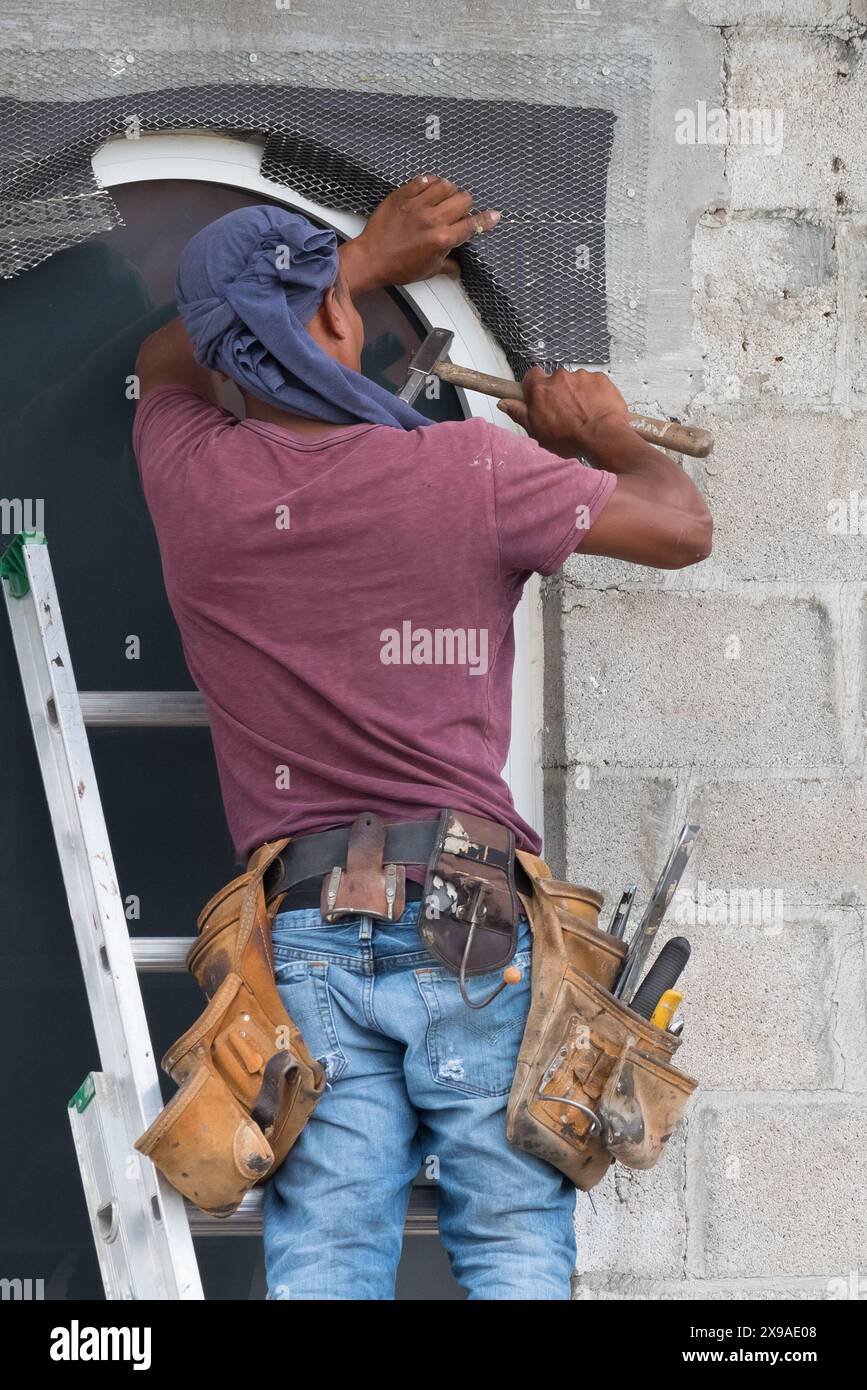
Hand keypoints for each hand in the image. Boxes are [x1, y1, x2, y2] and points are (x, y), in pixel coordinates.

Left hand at [340, 175, 500, 292]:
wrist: (371, 259)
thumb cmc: (398, 267)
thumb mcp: (428, 270)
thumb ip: (448, 264)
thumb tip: (459, 266)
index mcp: (442, 240)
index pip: (472, 225)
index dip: (486, 220)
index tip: (495, 215)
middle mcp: (432, 219)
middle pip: (463, 199)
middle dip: (465, 205)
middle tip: (457, 212)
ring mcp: (417, 205)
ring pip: (446, 185)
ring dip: (448, 191)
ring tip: (442, 199)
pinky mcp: (402, 195)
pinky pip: (423, 180)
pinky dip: (430, 183)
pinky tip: (428, 190)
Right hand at [497, 366, 630, 459]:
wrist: (603, 436)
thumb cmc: (570, 438)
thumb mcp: (537, 431)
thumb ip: (520, 414)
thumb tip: (504, 403)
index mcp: (541, 389)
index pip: (531, 376)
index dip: (534, 386)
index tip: (538, 397)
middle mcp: (560, 377)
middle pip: (555, 381)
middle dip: (559, 393)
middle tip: (565, 413)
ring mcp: (581, 376)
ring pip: (575, 382)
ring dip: (577, 394)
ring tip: (584, 414)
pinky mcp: (600, 378)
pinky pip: (593, 383)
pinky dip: (594, 394)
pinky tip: (596, 409)